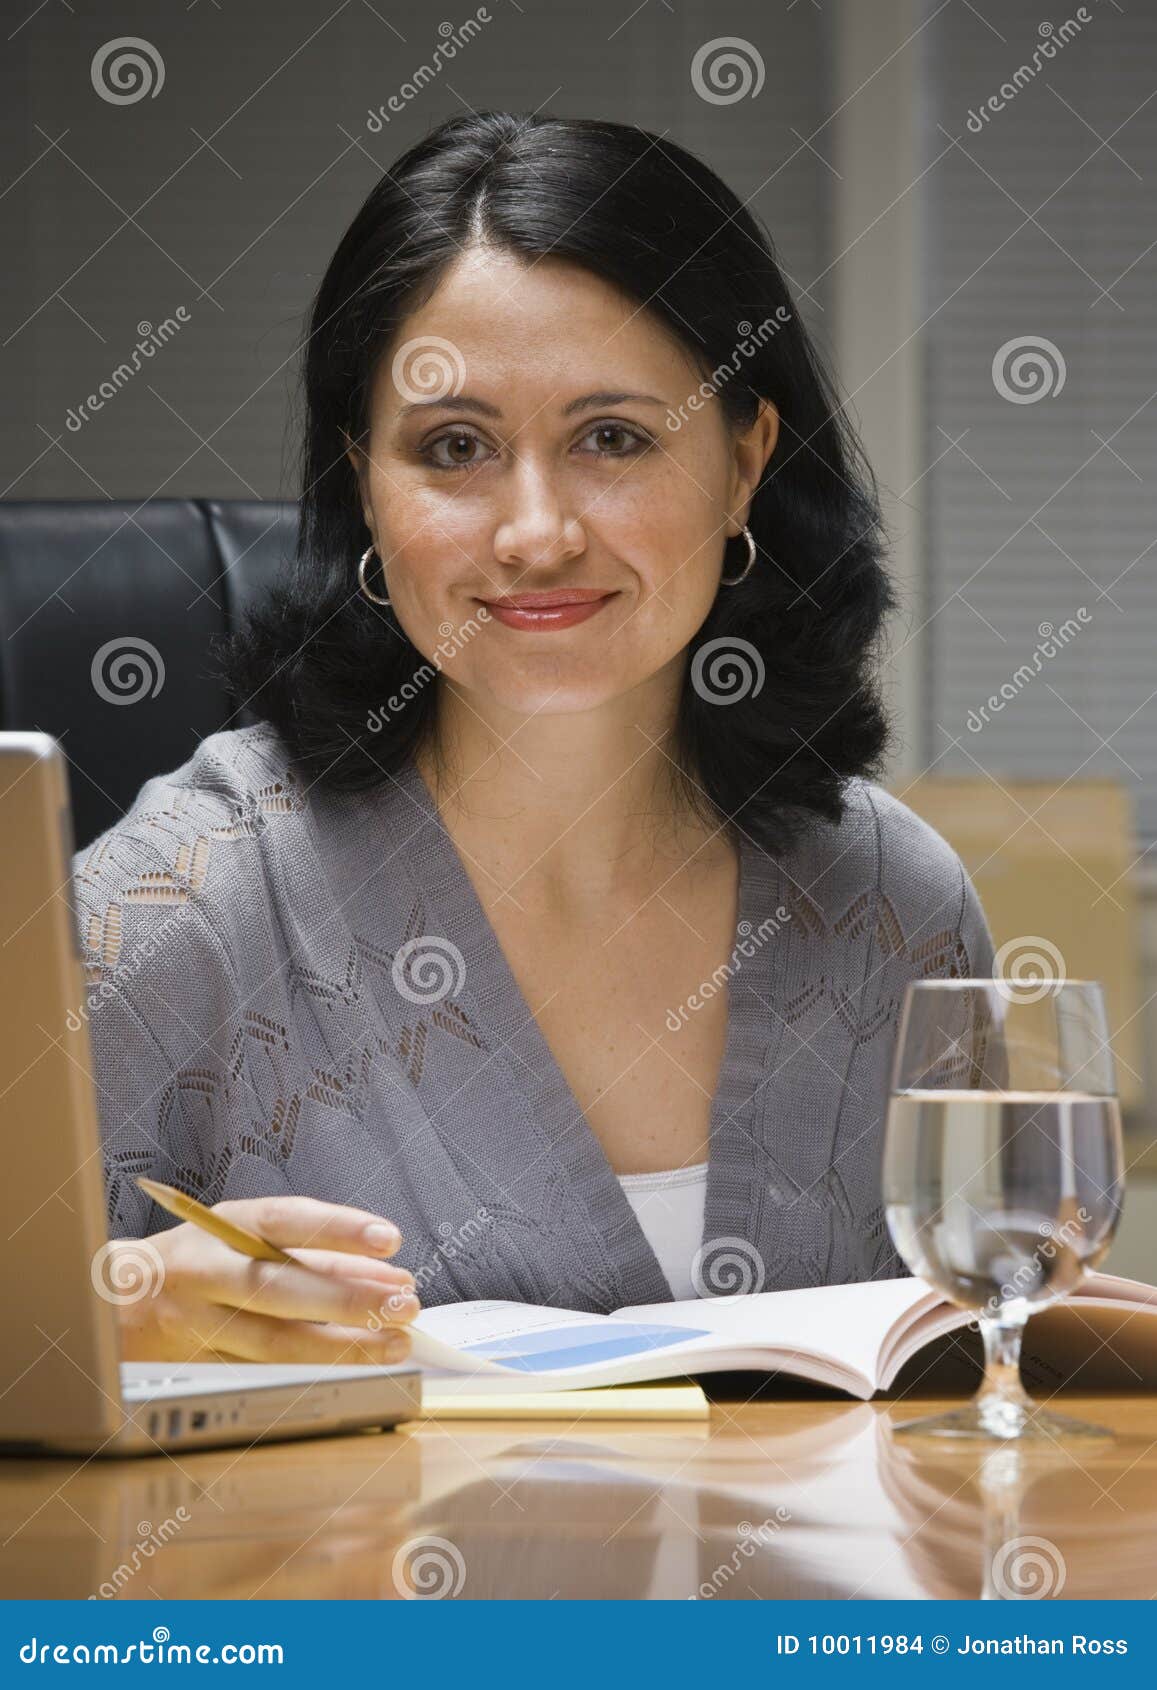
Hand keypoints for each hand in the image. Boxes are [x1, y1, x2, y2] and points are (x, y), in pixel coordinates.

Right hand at [111, 1196, 420, 1364]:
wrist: (120, 1303)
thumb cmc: (204, 1258)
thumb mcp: (250, 1235)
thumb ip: (323, 1251)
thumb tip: (390, 1271)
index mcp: (221, 1229)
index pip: (286, 1222)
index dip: (338, 1229)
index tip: (389, 1239)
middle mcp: (208, 1276)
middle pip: (279, 1289)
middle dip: (347, 1299)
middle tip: (403, 1303)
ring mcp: (203, 1326)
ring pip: (275, 1342)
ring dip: (343, 1346)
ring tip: (395, 1344)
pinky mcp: (207, 1366)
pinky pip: (268, 1371)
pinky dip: (317, 1370)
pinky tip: (359, 1368)